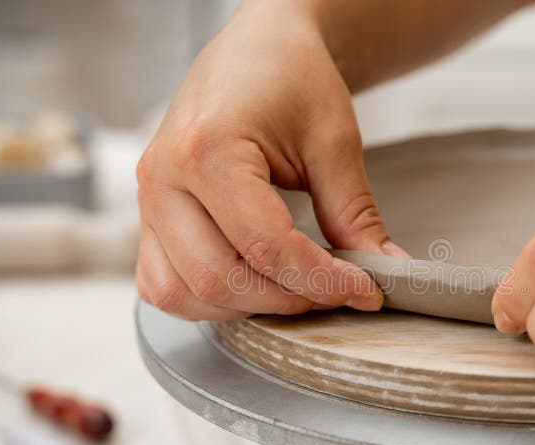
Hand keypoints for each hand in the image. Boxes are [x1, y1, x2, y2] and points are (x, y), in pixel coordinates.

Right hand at [136, 2, 406, 320]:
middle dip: (288, 299)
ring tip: (296, 288)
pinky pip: (161, 284)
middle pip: (220, 278)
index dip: (323, 280)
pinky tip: (249, 286)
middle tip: (336, 291)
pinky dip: (204, 301)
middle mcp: (163, 179)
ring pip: (183, 293)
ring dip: (245, 306)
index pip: (267, 246)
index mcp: (208, 150)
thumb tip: (386, 270)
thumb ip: (355, 214)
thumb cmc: (291, 78)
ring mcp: (148, 200)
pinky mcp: (149, 215)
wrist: (258, 49)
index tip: (366, 290)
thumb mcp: (334, 141)